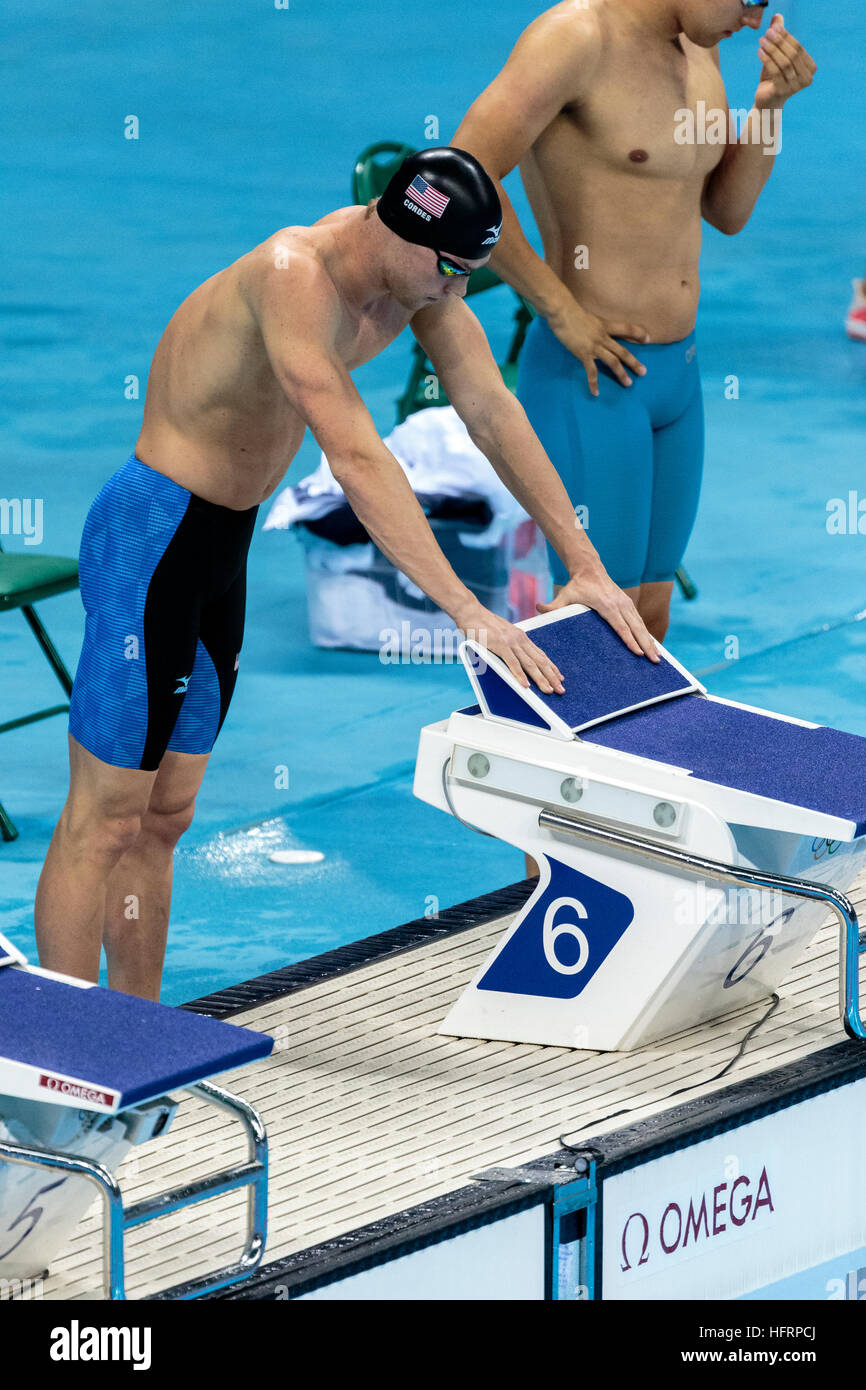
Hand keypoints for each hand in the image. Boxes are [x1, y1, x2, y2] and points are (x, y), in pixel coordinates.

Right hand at [455, 601, 565, 693]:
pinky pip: (513, 663)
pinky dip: (520, 675)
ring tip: (548, 690)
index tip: (558, 677)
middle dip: (551, 676)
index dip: (551, 667)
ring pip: (530, 664)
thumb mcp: (501, 634)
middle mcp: (520, 639)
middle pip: (540, 661)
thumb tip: (512, 657)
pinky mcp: (500, 645)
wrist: (471, 612)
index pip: (541, 654)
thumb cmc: (483, 624)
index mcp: (521, 637)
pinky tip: (526, 685)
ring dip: (540, 678)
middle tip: (560, 689)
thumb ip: (509, 645)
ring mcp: (511, 642)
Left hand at [539, 564, 659, 661]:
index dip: (629, 640)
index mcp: (606, 605)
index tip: (637, 652)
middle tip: (655, 660)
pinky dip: (646, 634)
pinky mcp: (628, 604)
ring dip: (650, 642)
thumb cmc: (577, 585)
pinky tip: (652, 646)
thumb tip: (538, 608)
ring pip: (640, 625)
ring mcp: (626, 603)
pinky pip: (639, 621)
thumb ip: (553, 606)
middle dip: (646, 645)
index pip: (620, 626)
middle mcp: (620, 604)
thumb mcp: (564, 595)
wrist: (590, 569)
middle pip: (635, 628)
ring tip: (657, 658)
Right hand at [547, 297, 648, 397]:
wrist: (562, 312)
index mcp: (606, 325)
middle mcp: (603, 337)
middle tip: (643, 372)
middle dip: (634, 362)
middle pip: (623, 351)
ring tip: (629, 384)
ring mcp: (594, 346)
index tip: (647, 339)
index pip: (628, 328)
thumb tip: (595, 330)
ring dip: (621, 374)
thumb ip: (595, 326)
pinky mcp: (583, 353)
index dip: (639, 334)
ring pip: (613, 362)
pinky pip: (591, 371)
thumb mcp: (590, 317)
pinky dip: (593, 383)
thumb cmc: (571, 312)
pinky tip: (596, 392)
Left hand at [755, 15, 815, 108]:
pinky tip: (759, 51)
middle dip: (779, 41)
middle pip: (792, 55)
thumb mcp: (778, 56)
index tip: (774, 28)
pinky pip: (775, 72)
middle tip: (767, 32)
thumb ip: (780, 37)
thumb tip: (777, 16)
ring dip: (772, 49)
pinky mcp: (782, 92)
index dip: (786, 37)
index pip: (798, 48)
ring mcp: (795, 87)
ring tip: (761, 40)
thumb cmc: (775, 77)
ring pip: (784, 63)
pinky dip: (767, 60)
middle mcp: (806, 79)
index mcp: (810, 69)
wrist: (767, 101)